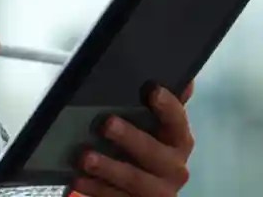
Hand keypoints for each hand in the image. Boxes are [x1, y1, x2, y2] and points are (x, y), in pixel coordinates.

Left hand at [73, 81, 196, 196]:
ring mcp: (158, 191)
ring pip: (134, 179)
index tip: (152, 90)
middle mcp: (174, 167)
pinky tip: (78, 178)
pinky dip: (95, 187)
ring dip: (109, 167)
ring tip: (86, 157)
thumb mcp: (157, 127)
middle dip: (130, 138)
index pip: (177, 121)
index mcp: (179, 140)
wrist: (146, 192)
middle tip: (107, 124)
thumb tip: (184, 78)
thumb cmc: (149, 149)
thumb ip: (167, 105)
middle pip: (154, 152)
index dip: (167, 106)